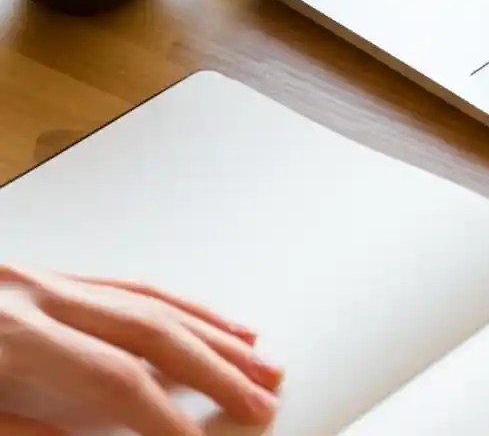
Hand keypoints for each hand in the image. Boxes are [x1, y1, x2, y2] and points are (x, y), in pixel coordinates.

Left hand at [0, 266, 281, 435]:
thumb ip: (29, 433)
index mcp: (10, 335)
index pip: (116, 379)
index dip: (167, 417)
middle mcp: (31, 294)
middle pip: (149, 330)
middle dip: (213, 370)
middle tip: (258, 400)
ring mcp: (36, 278)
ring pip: (147, 299)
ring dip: (209, 332)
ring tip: (256, 359)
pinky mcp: (37, 275)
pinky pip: (122, 283)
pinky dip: (172, 304)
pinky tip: (205, 322)